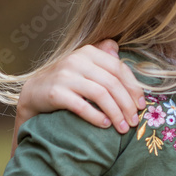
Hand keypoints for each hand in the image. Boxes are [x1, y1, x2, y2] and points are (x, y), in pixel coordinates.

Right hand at [17, 40, 145, 133]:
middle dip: (127, 105)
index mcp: (89, 52)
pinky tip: (105, 125)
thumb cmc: (66, 81)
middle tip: (134, 122)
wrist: (34, 92)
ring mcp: (65, 76)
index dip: (133, 88)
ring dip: (116, 114)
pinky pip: (82, 106)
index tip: (141, 106)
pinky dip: (97, 117)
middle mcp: (77, 60)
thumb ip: (101, 55)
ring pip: (101, 94)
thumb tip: (116, 47)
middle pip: (112, 83)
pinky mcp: (56, 93)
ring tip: (123, 128)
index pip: (119, 69)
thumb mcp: (84, 64)